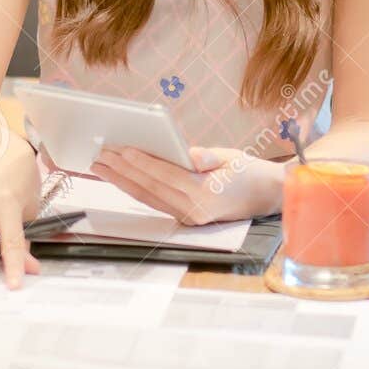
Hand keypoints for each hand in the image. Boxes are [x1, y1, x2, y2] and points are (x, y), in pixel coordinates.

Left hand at [90, 145, 282, 223]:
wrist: (267, 197)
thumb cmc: (250, 173)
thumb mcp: (233, 158)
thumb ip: (208, 156)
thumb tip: (188, 154)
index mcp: (206, 195)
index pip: (167, 176)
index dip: (143, 163)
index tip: (123, 150)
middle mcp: (194, 210)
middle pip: (151, 188)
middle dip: (123, 171)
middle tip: (100, 156)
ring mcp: (188, 217)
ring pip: (148, 197)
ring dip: (122, 181)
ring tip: (101, 166)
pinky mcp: (185, 217)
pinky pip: (155, 201)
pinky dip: (135, 188)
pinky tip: (120, 177)